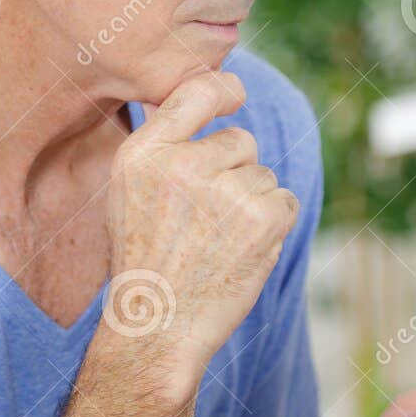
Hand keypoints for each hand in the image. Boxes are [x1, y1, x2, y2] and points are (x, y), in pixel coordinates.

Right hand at [102, 71, 298, 392]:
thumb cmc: (145, 261)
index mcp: (142, 153)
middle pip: (240, 141)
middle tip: (204, 221)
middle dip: (234, 173)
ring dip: (252, 206)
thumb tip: (207, 95)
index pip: (195, 92)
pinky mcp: (261, 219)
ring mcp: (224, 191)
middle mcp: (181, 165)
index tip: (235, 94)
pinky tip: (241, 253)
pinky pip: (285, 202)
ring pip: (264, 176)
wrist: (157, 327)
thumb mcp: (129, 192)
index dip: (224, 89)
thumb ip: (163, 145)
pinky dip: (273, 227)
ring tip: (217, 244)